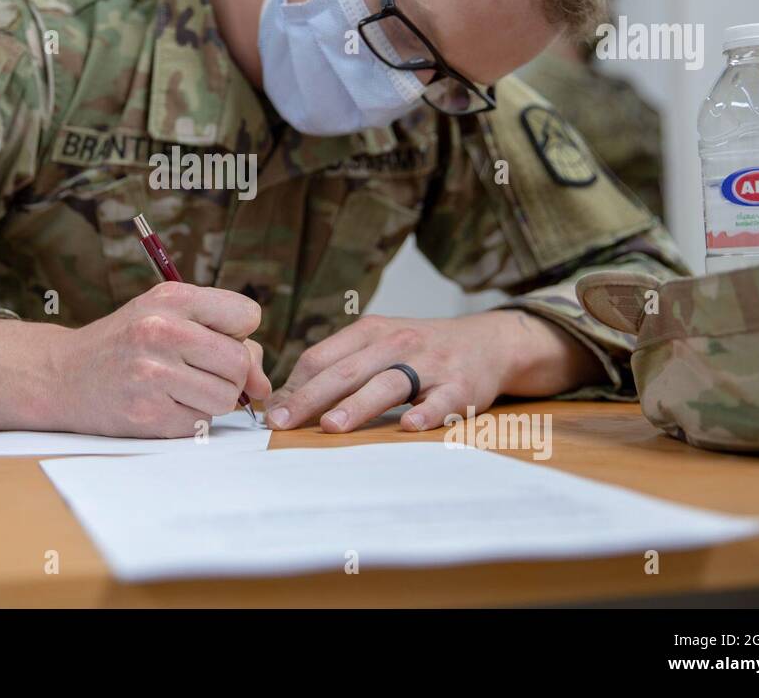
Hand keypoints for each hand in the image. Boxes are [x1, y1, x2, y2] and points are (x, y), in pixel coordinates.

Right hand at [51, 280, 269, 436]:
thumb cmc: (125, 344)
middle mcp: (161, 331)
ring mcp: (153, 374)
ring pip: (226, 398)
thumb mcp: (168, 318)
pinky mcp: (148, 414)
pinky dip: (188, 419)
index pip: (248, 315)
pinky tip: (161, 404)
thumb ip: (223, 338)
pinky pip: (201, 423)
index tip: (213, 339)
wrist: (62, 375)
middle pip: (239, 362)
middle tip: (197, 371)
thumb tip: (263, 386)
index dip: (238, 333)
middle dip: (229, 373)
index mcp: (171, 298)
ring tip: (179, 388)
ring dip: (211, 400)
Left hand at [263, 310, 597, 432]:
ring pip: (388, 383)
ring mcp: (429, 363)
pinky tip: (408, 427)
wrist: (487, 341)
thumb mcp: (377, 344)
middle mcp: (396, 343)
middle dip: (311, 397)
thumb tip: (287, 398)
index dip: (294, 385)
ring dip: (358, 405)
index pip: (322, 357)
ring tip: (332, 426)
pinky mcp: (460, 385)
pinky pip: (441, 400)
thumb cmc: (419, 349)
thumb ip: (338, 365)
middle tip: (284, 422)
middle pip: (347, 371)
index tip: (270, 412)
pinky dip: (426, 412)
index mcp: (370, 332)